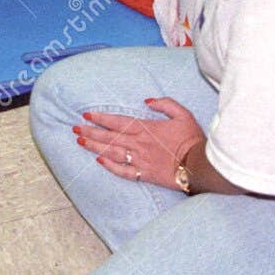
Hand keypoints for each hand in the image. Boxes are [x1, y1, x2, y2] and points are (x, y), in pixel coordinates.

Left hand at [73, 97, 204, 189]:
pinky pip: (123, 171)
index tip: (87, 115)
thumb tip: (147, 100)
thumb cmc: (192, 139)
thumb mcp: (182, 114)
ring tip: (80, 141)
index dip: (100, 118)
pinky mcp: (144, 175)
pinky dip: (110, 166)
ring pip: (111, 152)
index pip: (117, 121)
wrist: (199, 165)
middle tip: (75, 128)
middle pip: (109, 136)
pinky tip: (99, 161)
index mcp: (146, 128)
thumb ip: (165, 104)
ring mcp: (139, 160)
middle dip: (91, 131)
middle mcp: (138, 144)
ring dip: (94, 146)